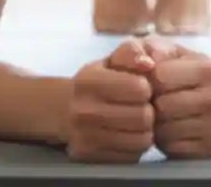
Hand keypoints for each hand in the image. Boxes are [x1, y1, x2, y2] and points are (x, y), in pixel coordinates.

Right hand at [63, 39, 158, 162]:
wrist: (62, 109)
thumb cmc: (95, 82)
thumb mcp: (109, 60)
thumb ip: (130, 53)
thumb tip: (148, 64)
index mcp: (89, 81)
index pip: (139, 88)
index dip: (146, 87)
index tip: (141, 87)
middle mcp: (84, 111)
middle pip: (143, 117)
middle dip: (149, 110)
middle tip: (142, 106)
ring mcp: (86, 137)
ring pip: (141, 140)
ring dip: (145, 130)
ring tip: (137, 121)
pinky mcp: (91, 158)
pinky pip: (132, 156)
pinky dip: (135, 146)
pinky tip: (127, 134)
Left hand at [149, 44, 210, 159]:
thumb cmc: (195, 74)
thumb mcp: (179, 53)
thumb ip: (157, 49)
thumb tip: (143, 61)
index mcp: (209, 70)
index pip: (160, 76)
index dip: (148, 78)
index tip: (150, 79)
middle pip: (161, 106)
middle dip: (152, 103)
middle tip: (154, 100)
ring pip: (164, 131)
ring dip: (156, 124)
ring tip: (162, 115)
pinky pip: (172, 149)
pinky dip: (166, 141)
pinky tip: (171, 129)